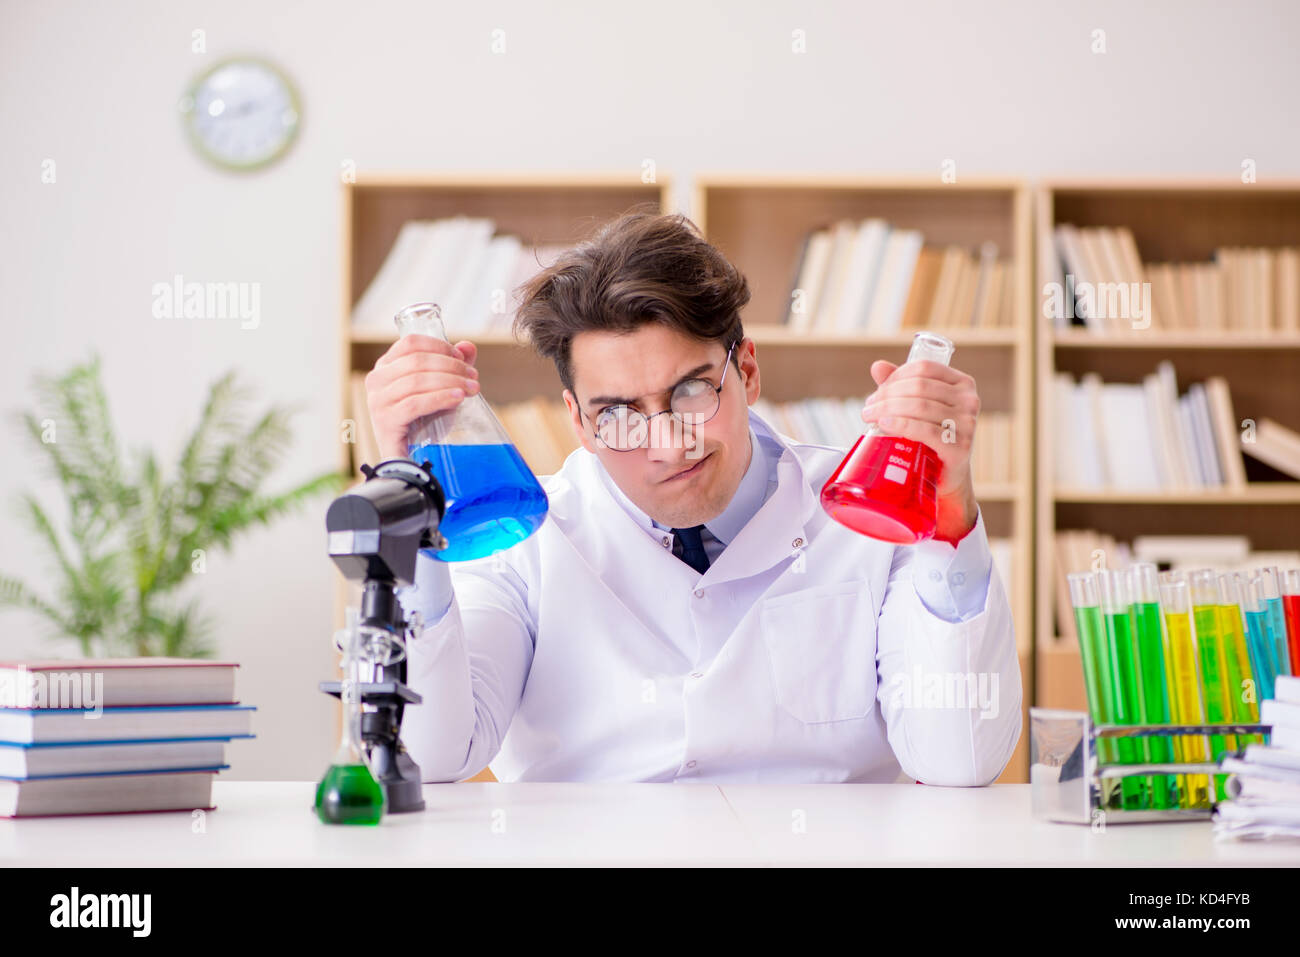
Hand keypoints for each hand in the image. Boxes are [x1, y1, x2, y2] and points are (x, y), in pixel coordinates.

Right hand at [364, 335, 479, 460]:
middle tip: (473, 378)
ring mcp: (377, 401)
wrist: (409, 459)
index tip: (462, 358)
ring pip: (417, 381)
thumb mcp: (440, 389)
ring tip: (471, 389)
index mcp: (386, 367)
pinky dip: (439, 398)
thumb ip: (453, 366)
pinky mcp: (384, 421)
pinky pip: (415, 404)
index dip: (439, 346)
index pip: (410, 343)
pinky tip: (458, 399)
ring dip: (450, 382)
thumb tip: (468, 347)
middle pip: (417, 361)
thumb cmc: (423, 420)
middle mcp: (376, 380)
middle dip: (451, 367)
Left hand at [860, 358, 979, 541]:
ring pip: (920, 406)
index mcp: (962, 384)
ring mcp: (967, 424)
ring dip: (888, 409)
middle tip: (868, 408)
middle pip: (919, 387)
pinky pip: (925, 431)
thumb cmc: (931, 437)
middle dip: (887, 395)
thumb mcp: (918, 407)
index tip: (877, 392)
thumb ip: (900, 385)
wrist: (946, 475)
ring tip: (870, 417)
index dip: (896, 376)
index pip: (924, 368)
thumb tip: (877, 366)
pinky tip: (885, 424)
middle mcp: (969, 400)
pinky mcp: (960, 448)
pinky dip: (901, 424)